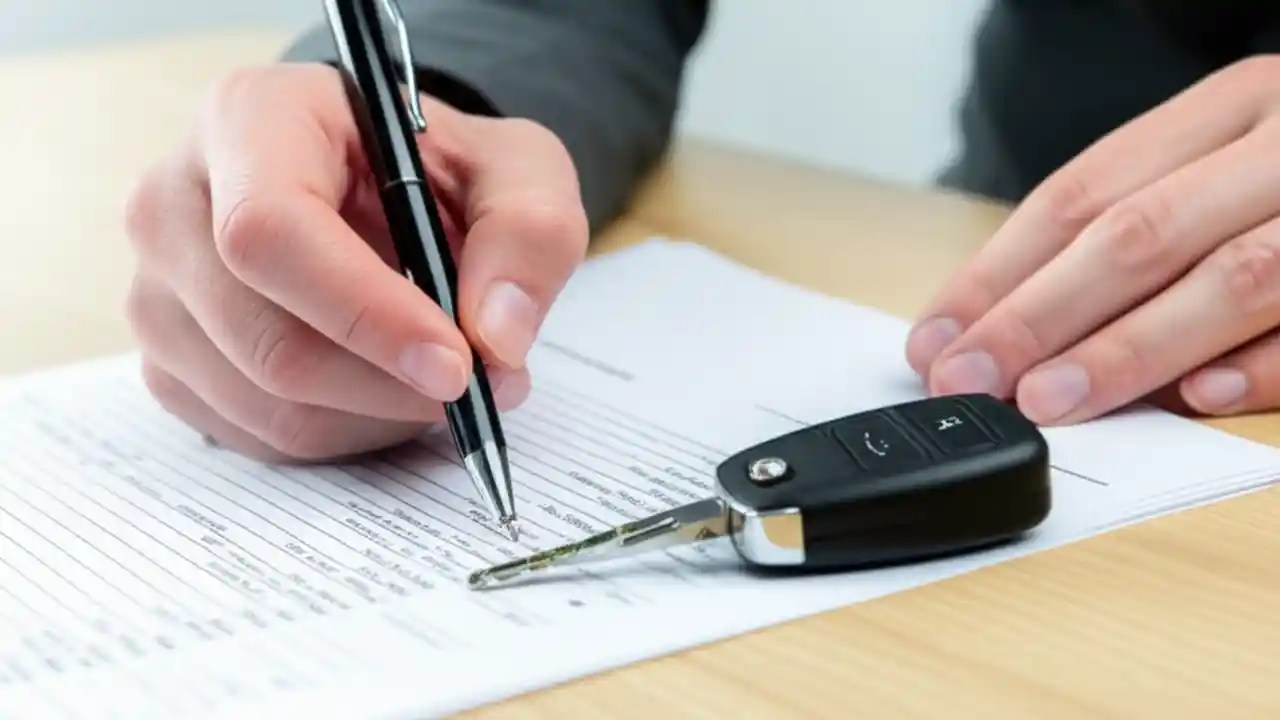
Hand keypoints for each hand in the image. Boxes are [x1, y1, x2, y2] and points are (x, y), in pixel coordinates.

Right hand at [124, 64, 586, 460]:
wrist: (381, 186)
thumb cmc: (438, 168)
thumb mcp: (517, 168)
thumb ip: (529, 233)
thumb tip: (498, 337)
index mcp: (249, 121)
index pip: (270, 231)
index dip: (365, 312)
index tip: (456, 364)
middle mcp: (174, 203)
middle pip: (267, 339)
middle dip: (393, 386)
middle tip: (487, 386)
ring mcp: (158, 291)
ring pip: (266, 403)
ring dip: (380, 415)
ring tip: (446, 379)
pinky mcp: (170, 362)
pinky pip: (259, 435)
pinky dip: (347, 432)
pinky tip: (389, 388)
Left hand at [906, 55, 1279, 424]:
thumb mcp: (1227, 161)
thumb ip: (1138, 222)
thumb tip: (1006, 316)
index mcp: (1232, 108)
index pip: (1084, 192)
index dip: (1000, 271)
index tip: (937, 336)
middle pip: (1141, 232)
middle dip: (1040, 315)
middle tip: (970, 380)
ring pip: (1233, 278)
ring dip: (1132, 349)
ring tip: (1049, 398)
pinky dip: (1269, 364)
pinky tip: (1198, 398)